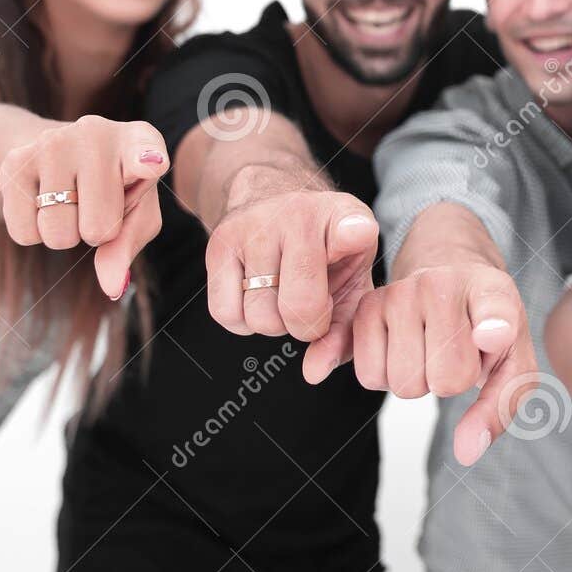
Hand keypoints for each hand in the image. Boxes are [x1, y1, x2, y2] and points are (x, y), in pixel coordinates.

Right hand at [0, 115, 167, 297]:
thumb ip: (129, 245)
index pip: (145, 154)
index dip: (146, 162)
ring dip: (65, 234)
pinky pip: (24, 234)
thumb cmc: (115, 189)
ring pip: (58, 235)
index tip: (150, 166)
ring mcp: (51, 143)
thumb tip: (111, 286)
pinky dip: (35, 234)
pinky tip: (44, 203)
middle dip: (97, 232)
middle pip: (99, 228)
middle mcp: (95, 132)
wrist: (58, 152)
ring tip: (71, 201)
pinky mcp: (15, 161)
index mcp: (141, 140)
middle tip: (95, 205)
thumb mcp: (137, 214)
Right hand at [205, 188, 378, 365]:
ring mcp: (255, 227)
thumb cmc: (325, 251)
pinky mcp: (219, 243)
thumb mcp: (351, 280)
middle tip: (308, 309)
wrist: (275, 199)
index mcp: (346, 220)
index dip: (351, 237)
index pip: (351, 229)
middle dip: (306, 326)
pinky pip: (225, 313)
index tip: (353, 236)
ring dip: (273, 323)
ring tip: (282, 298)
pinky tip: (257, 299)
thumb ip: (345, 330)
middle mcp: (299, 216)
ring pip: (260, 316)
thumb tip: (315, 372)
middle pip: (299, 307)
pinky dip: (242, 321)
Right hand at [342, 260, 536, 466]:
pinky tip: (404, 348)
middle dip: (451, 382)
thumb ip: (500, 407)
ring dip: (418, 380)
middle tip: (456, 353)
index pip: (495, 313)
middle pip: (445, 381)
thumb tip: (466, 451)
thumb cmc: (485, 327)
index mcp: (494, 293)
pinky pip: (370, 376)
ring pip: (403, 383)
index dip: (494, 328)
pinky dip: (386, 376)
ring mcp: (402, 291)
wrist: (450, 276)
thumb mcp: (512, 362)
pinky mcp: (367, 305)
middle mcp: (446, 284)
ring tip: (431, 347)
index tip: (494, 336)